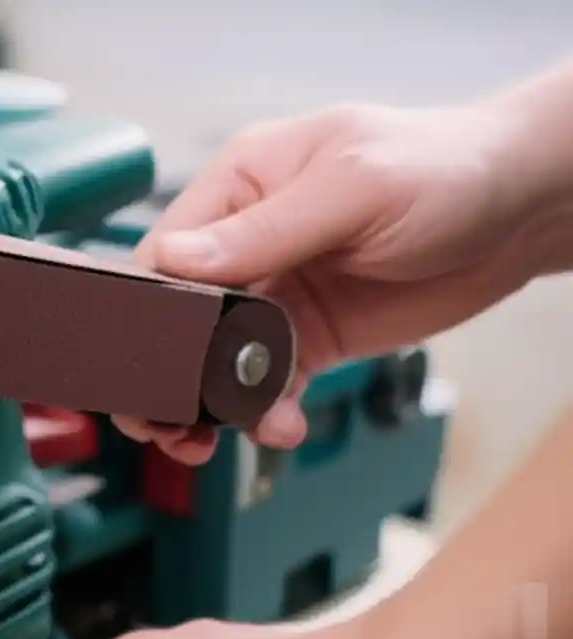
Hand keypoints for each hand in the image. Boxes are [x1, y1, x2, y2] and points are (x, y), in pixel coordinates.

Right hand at [117, 101, 565, 463]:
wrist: (519, 212)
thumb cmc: (443, 168)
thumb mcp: (352, 188)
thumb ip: (264, 229)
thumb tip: (175, 259)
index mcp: (240, 185)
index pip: (166, 250)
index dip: (148, 309)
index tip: (149, 359)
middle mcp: (247, 240)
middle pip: (178, 314)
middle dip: (165, 371)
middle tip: (160, 420)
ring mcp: (277, 292)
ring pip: (213, 359)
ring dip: (206, 405)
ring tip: (201, 442)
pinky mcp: (309, 335)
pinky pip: (268, 383)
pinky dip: (264, 413)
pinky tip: (278, 426)